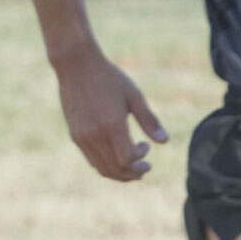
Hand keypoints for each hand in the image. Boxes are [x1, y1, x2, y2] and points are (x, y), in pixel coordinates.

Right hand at [52, 44, 167, 181]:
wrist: (76, 66)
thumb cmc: (108, 77)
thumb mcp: (133, 96)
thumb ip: (149, 120)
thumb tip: (165, 141)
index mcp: (112, 125)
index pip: (127, 159)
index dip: (140, 158)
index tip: (146, 146)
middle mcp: (95, 135)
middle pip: (115, 169)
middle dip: (133, 173)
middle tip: (145, 168)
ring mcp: (82, 137)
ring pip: (102, 168)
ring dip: (120, 173)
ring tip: (132, 168)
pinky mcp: (75, 135)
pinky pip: (91, 159)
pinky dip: (106, 164)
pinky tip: (115, 155)